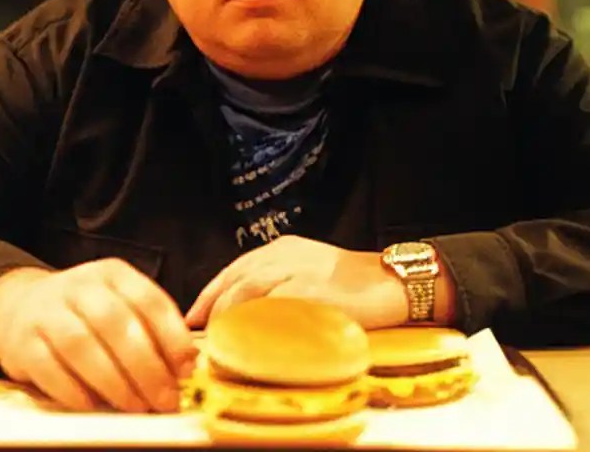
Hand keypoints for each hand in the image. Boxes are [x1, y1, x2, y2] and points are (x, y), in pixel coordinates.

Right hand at [0, 259, 196, 412]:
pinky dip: (75, 390)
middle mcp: (79, 286)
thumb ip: (151, 329)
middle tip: (165, 398)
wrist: (18, 306)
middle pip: (116, 323)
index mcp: (112, 274)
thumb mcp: (119, 304)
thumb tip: (184, 367)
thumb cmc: (84, 313)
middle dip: (146, 366)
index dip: (172, 336)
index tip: (187, 368)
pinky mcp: (21, 343)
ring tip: (136, 406)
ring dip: (114, 381)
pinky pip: (49, 368)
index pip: (148, 299)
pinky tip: (95, 405)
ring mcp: (46, 312)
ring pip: (81, 345)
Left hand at [184, 235, 408, 329]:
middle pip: (233, 279)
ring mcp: (295, 270)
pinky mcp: (307, 289)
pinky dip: (253, 324)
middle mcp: (284, 255)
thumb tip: (251, 312)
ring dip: (227, 317)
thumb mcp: (312, 271)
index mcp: (283, 249)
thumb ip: (282, 283)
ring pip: (244, 291)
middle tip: (200, 334)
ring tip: (219, 340)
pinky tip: (245, 340)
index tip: (195, 316)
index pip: (234, 269)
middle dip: (211, 308)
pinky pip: (269, 308)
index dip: (210, 293)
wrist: (394, 283)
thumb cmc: (357, 284)